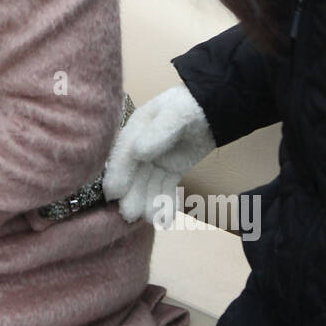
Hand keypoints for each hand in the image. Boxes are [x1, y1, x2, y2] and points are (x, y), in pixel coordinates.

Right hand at [102, 86, 214, 226]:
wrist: (213, 110)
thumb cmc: (190, 106)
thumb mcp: (175, 115)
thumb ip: (158, 133)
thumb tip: (138, 152)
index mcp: (135, 130)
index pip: (123, 154)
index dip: (117, 173)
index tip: (112, 194)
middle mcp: (140, 148)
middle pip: (133, 174)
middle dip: (131, 194)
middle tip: (130, 214)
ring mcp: (155, 161)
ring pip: (148, 185)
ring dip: (148, 202)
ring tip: (151, 219)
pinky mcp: (170, 170)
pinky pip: (165, 188)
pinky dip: (165, 203)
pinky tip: (166, 218)